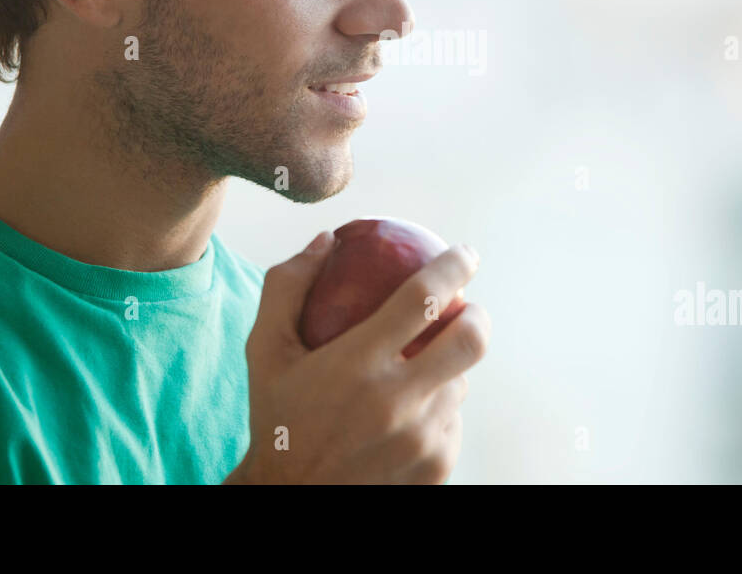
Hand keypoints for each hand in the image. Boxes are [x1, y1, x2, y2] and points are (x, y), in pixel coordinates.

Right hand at [226, 230, 488, 483]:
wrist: (288, 501)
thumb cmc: (277, 418)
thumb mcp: (265, 351)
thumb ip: (288, 288)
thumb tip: (328, 240)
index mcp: (358, 364)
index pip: (423, 298)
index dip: (453, 267)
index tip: (465, 254)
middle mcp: (397, 401)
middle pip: (470, 341)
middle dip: (476, 316)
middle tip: (464, 311)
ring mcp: (422, 439)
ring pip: (460, 384)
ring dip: (447, 369)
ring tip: (418, 370)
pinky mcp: (436, 468)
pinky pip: (453, 423)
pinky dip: (438, 409)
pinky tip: (412, 413)